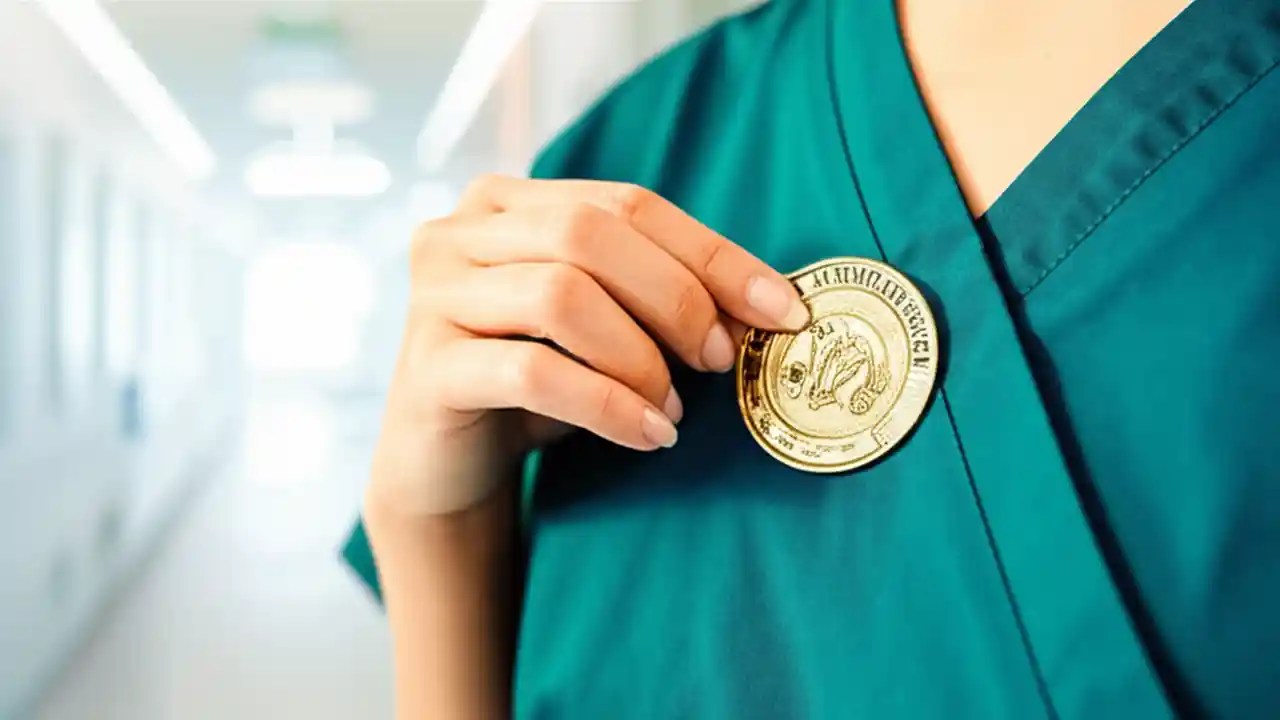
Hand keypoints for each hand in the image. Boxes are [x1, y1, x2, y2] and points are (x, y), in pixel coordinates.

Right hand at [368, 175, 808, 514]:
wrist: (447, 466)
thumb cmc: (534, 385)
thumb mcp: (599, 325)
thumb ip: (656, 295)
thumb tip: (765, 304)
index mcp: (506, 201)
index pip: (627, 203)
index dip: (713, 254)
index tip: (784, 309)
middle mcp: (457, 231)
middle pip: (590, 233)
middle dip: (677, 298)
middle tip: (720, 361)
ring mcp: (433, 295)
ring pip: (561, 295)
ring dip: (639, 358)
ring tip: (674, 409)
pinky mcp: (426, 368)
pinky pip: (531, 372)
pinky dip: (606, 404)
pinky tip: (647, 434)